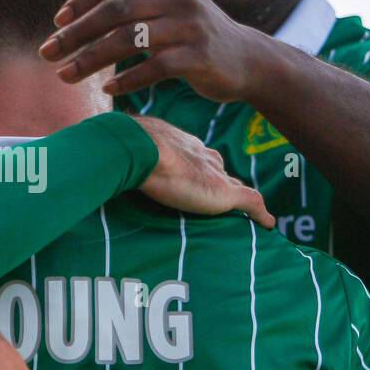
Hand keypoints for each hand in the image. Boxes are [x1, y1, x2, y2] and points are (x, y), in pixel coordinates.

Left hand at [40, 0, 262, 102]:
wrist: (246, 59)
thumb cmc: (192, 34)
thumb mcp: (165, 6)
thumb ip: (130, 4)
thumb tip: (70, 20)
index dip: (82, 0)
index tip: (57, 23)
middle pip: (114, 11)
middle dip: (75, 34)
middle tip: (47, 53)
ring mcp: (190, 24)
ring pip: (128, 39)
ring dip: (90, 59)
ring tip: (65, 76)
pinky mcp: (199, 55)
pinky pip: (154, 67)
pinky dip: (127, 79)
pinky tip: (108, 90)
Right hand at [131, 116, 274, 226]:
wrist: (141, 149)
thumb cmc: (129, 150)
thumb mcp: (128, 153)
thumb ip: (126, 159)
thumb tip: (101, 162)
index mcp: (183, 145)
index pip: (199, 158)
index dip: (201, 169)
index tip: (200, 178)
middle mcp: (204, 156)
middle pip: (219, 170)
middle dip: (221, 180)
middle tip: (219, 195)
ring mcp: (216, 173)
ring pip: (234, 186)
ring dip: (238, 197)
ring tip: (244, 212)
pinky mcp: (224, 192)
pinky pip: (251, 203)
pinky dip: (260, 214)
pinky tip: (268, 224)